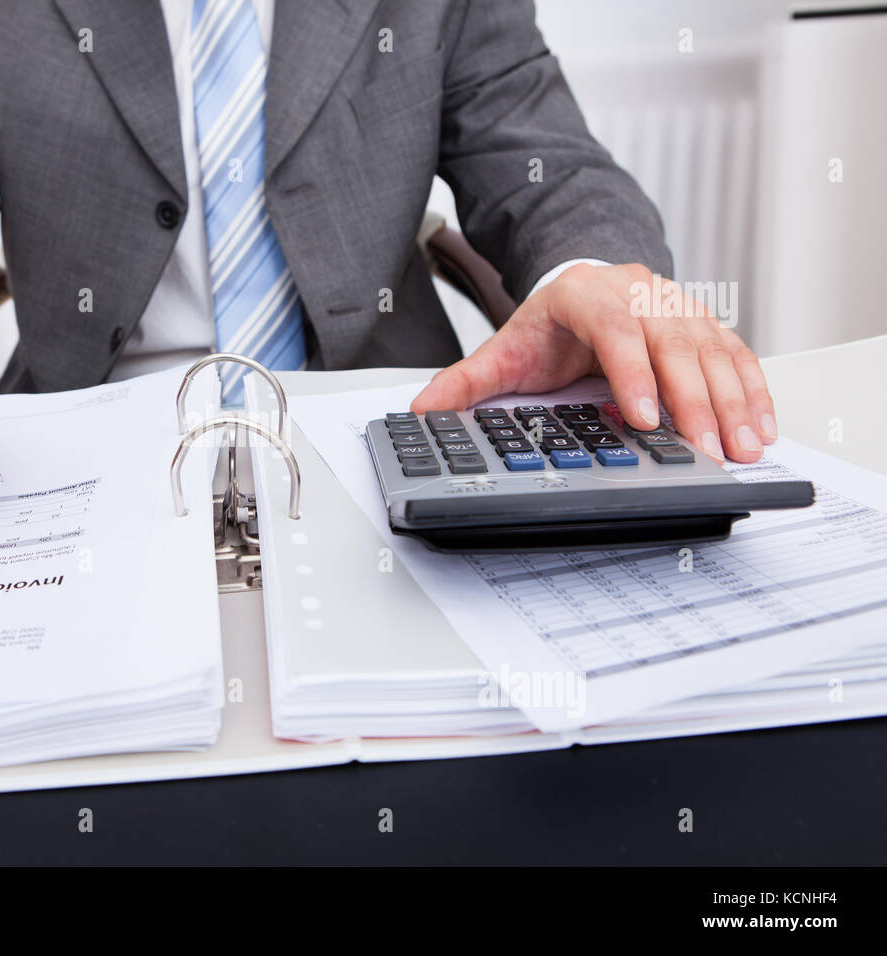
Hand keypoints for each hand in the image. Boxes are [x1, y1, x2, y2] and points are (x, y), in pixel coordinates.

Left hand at [412, 263, 776, 461]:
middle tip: (707, 447)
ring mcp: (678, 306)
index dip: (632, 373)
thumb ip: (465, 381)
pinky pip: (735, 354)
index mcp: (588, 294)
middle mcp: (641, 294)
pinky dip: (752, 389)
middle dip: (693, 400)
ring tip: (743, 447)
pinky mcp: (705, 324)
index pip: (616, 330)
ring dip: (732, 400)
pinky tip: (763, 426)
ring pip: (712, 351)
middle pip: (673, 344)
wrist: (583, 282)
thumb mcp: (504, 349)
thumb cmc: (549, 324)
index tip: (643, 417)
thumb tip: (422, 410)